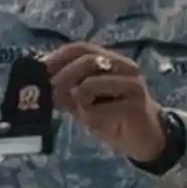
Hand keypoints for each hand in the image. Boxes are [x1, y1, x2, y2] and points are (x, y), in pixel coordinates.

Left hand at [42, 42, 165, 161]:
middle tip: (52, 96)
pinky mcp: (135, 107)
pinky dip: (90, 119)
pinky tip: (99, 124)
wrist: (146, 139)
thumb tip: (41, 81)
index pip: (81, 48)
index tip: (40, 70)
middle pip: (86, 61)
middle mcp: (126, 67)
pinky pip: (98, 110)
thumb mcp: (86, 100)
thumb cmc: (114, 118)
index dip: (58, 57)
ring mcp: (133, 85)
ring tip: (85, 113)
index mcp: (112, 60)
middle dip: (63, 78)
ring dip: (78, 102)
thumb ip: (69, 89)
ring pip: (89, 85)